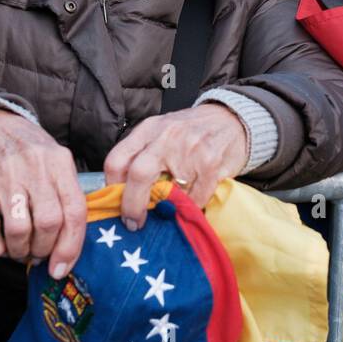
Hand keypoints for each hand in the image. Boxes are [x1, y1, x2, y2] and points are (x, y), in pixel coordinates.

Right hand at [0, 109, 87, 279]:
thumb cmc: (31, 155)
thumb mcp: (58, 164)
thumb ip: (67, 198)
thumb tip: (69, 248)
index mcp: (61, 162)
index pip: (75, 211)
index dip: (71, 247)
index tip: (61, 268)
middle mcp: (36, 166)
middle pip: (49, 223)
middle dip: (44, 249)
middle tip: (38, 254)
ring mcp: (6, 174)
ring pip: (19, 230)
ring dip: (20, 250)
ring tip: (19, 250)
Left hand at [104, 104, 248, 229]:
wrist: (231, 119)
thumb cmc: (191, 131)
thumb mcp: (161, 133)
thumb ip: (142, 156)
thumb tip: (121, 195)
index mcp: (149, 129)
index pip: (117, 160)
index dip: (111, 188)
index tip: (115, 206)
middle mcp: (167, 136)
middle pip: (138, 175)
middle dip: (132, 205)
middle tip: (133, 222)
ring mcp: (190, 149)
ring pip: (168, 192)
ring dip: (166, 208)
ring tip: (168, 209)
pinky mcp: (211, 163)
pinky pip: (194, 198)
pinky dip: (190, 207)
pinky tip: (191, 202)